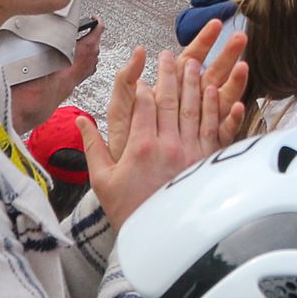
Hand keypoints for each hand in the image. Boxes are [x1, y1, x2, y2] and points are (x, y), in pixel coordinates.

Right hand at [79, 52, 211, 230]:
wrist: (159, 242)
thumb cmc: (128, 212)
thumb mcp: (102, 182)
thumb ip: (92, 148)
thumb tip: (80, 120)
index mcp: (141, 147)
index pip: (143, 104)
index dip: (142, 85)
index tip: (142, 72)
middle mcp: (168, 145)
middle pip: (170, 100)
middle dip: (169, 74)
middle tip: (169, 55)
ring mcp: (191, 152)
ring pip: (194, 108)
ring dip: (193, 83)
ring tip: (193, 63)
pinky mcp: (208, 162)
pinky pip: (214, 127)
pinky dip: (215, 107)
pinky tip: (216, 91)